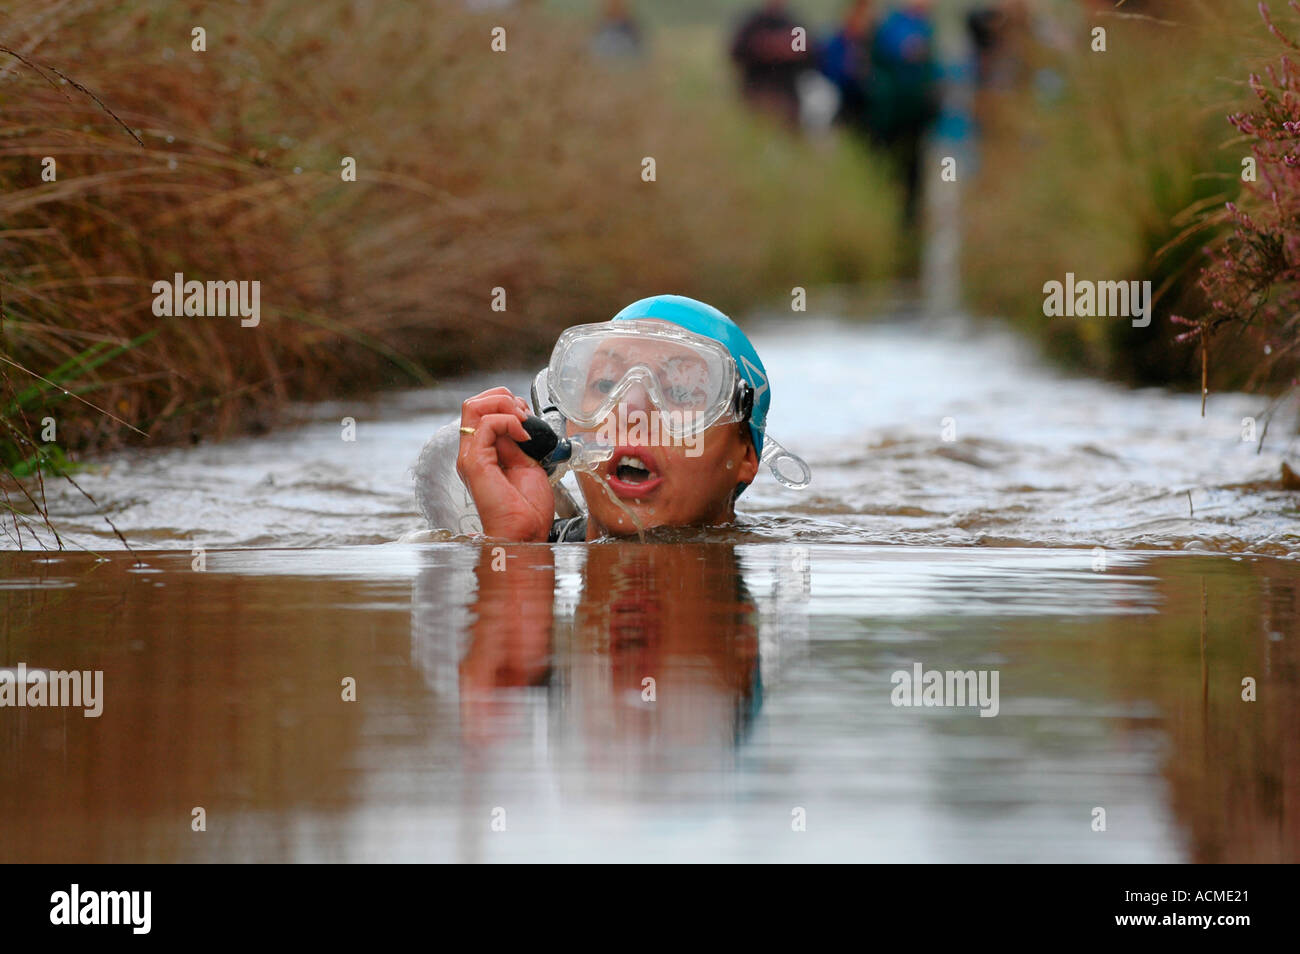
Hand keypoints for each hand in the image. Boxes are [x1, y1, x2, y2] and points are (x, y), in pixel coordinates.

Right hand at [456, 388, 554, 541]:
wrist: (525, 534)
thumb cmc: (527, 509)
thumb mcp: (527, 464)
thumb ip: (518, 443)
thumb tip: (518, 423)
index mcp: (483, 452)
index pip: (482, 411)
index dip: (507, 404)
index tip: (528, 417)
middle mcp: (472, 452)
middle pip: (474, 404)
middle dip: (503, 398)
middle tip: (524, 415)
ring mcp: (471, 456)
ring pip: (474, 407)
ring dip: (505, 406)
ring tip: (523, 422)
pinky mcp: (475, 462)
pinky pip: (485, 425)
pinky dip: (508, 421)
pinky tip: (523, 436)